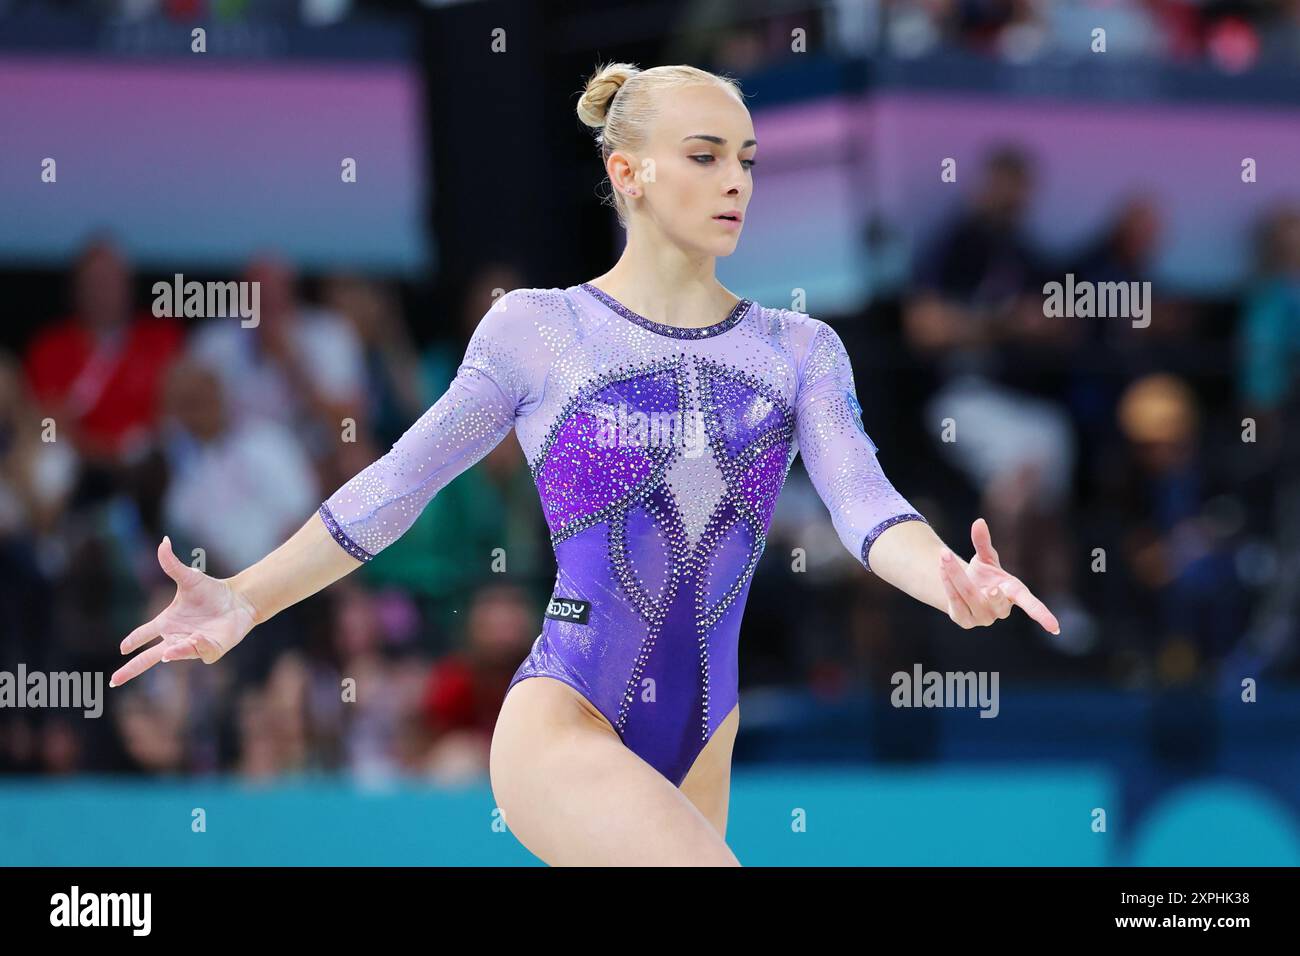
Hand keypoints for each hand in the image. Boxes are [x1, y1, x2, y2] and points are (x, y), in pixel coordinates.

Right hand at [110, 536, 257, 686]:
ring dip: (173, 653)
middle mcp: (176, 636)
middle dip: (131, 669)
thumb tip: (163, 541)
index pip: (144, 633)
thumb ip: (172, 563)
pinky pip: (199, 652)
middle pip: (149, 657)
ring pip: (175, 654)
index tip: (121, 648)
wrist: (238, 600)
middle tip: (114, 681)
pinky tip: (197, 638)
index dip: (132, 640)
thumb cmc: (212, 592)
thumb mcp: (189, 577)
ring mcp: (192, 645)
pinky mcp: (210, 650)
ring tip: (168, 653)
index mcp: (167, 622)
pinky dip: (196, 648)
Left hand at [938, 518, 1060, 634]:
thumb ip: (983, 543)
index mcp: (1013, 594)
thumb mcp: (986, 558)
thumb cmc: (984, 574)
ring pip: (968, 596)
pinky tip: (942, 567)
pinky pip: (955, 601)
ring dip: (954, 574)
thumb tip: (979, 522)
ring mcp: (983, 618)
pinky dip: (948, 583)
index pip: (1029, 604)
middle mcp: (1000, 609)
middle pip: (993, 598)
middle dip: (987, 590)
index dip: (1042, 614)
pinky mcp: (964, 620)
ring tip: (944, 555)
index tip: (1055, 628)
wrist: (963, 588)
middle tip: (984, 581)